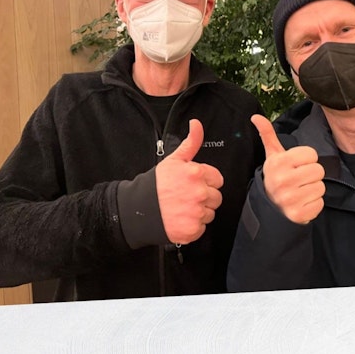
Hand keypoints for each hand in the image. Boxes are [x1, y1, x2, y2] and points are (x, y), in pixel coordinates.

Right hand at [157, 119, 223, 244]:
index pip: (217, 179)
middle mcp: (200, 192)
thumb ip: (191, 143)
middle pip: (216, 197)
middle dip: (204, 197)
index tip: (191, 184)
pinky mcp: (193, 229)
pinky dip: (193, 226)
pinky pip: (203, 227)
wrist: (137, 210)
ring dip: (199, 212)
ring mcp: (197, 212)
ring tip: (181, 208)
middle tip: (185, 197)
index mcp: (197, 173)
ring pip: (210, 212)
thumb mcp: (174, 160)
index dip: (205, 182)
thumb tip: (197, 124)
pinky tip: (180, 219)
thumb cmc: (156, 185)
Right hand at [255, 114, 325, 224]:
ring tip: (300, 191)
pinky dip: (314, 204)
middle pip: (319, 170)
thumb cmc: (277, 177)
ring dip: (313, 190)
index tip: (295, 166)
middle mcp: (283, 180)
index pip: (312, 154)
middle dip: (311, 175)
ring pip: (321, 187)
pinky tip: (301, 203)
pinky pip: (320, 203)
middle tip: (298, 180)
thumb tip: (256, 117)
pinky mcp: (298, 214)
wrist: (270, 207)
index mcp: (278, 163)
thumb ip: (268, 135)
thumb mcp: (273, 156)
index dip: (306, 160)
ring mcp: (290, 199)